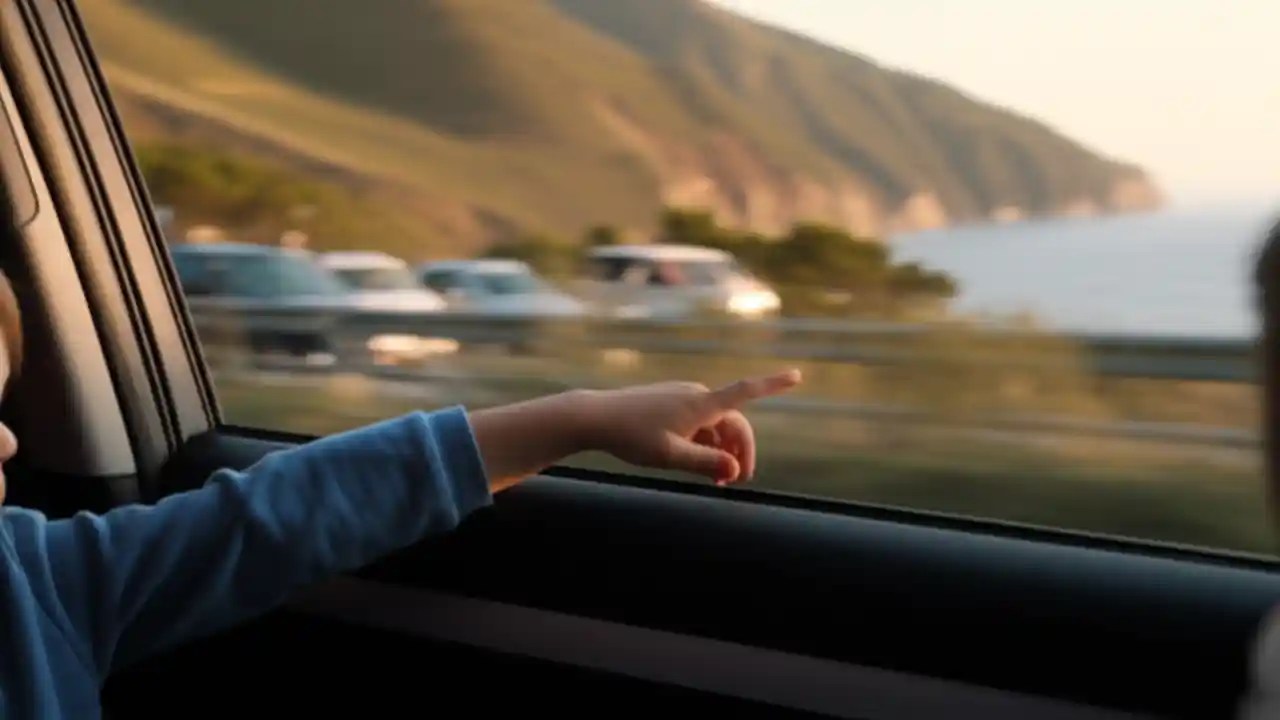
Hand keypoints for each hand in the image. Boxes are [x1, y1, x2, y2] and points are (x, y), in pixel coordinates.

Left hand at [581, 369, 802, 484]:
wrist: (596, 417)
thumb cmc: (632, 437)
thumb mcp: (670, 457)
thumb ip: (706, 462)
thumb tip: (735, 466)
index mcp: (700, 405)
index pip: (745, 392)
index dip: (773, 384)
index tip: (797, 375)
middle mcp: (696, 396)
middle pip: (733, 422)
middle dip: (740, 450)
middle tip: (737, 481)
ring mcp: (682, 399)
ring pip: (715, 425)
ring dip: (722, 450)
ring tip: (717, 480)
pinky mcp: (671, 404)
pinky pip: (699, 424)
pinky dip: (706, 443)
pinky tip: (698, 463)